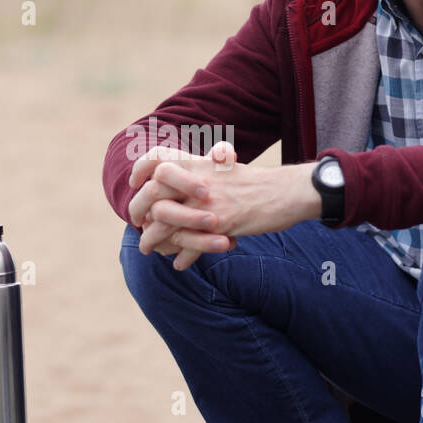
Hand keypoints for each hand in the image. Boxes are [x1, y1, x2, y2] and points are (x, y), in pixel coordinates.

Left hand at [128, 141, 323, 270]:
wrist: (287, 192)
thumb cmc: (258, 185)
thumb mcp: (227, 172)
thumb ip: (203, 176)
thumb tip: (185, 189)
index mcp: (200, 165)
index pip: (159, 158)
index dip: (142, 169)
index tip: (136, 183)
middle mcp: (199, 181)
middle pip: (153, 191)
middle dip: (138, 209)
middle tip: (137, 223)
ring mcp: (208, 202)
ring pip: (166, 220)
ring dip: (153, 238)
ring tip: (147, 249)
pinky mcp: (222, 223)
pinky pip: (192, 242)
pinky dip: (183, 255)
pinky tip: (179, 264)